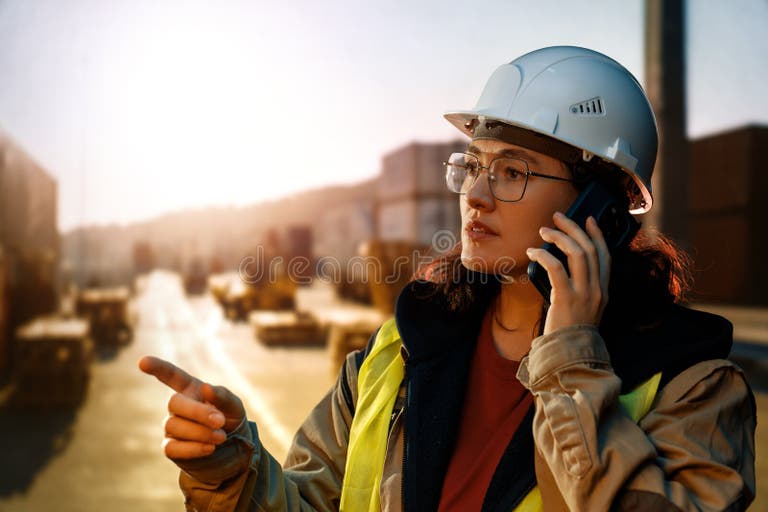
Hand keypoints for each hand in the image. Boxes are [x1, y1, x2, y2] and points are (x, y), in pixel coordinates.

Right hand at [138, 355, 244, 459]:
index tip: (143, 362)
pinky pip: (172, 448)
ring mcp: (171, 427)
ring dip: (201, 432)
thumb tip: (206, 387)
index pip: (172, 375)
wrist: (234, 451)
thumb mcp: (234, 407)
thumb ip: (223, 396)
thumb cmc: (231, 422)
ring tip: (221, 437)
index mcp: (191, 389)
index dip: (158, 367)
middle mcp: (177, 406)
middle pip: (174, 402)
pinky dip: (193, 448)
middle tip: (221, 421)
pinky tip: (210, 448)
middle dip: (198, 412)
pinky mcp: (170, 449)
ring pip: (174, 425)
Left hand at [526, 211, 610, 335]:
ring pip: (577, 253)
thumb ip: (579, 286)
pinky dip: (544, 255)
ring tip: (544, 231)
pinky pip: (556, 267)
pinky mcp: (566, 298)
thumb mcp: (583, 306)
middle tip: (558, 217)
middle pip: (589, 248)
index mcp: (603, 289)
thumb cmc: (570, 330)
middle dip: (573, 228)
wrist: (569, 354)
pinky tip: (533, 251)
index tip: (587, 219)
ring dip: (559, 237)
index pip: (605, 254)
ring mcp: (584, 293)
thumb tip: (560, 262)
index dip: (597, 234)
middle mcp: (597, 289)